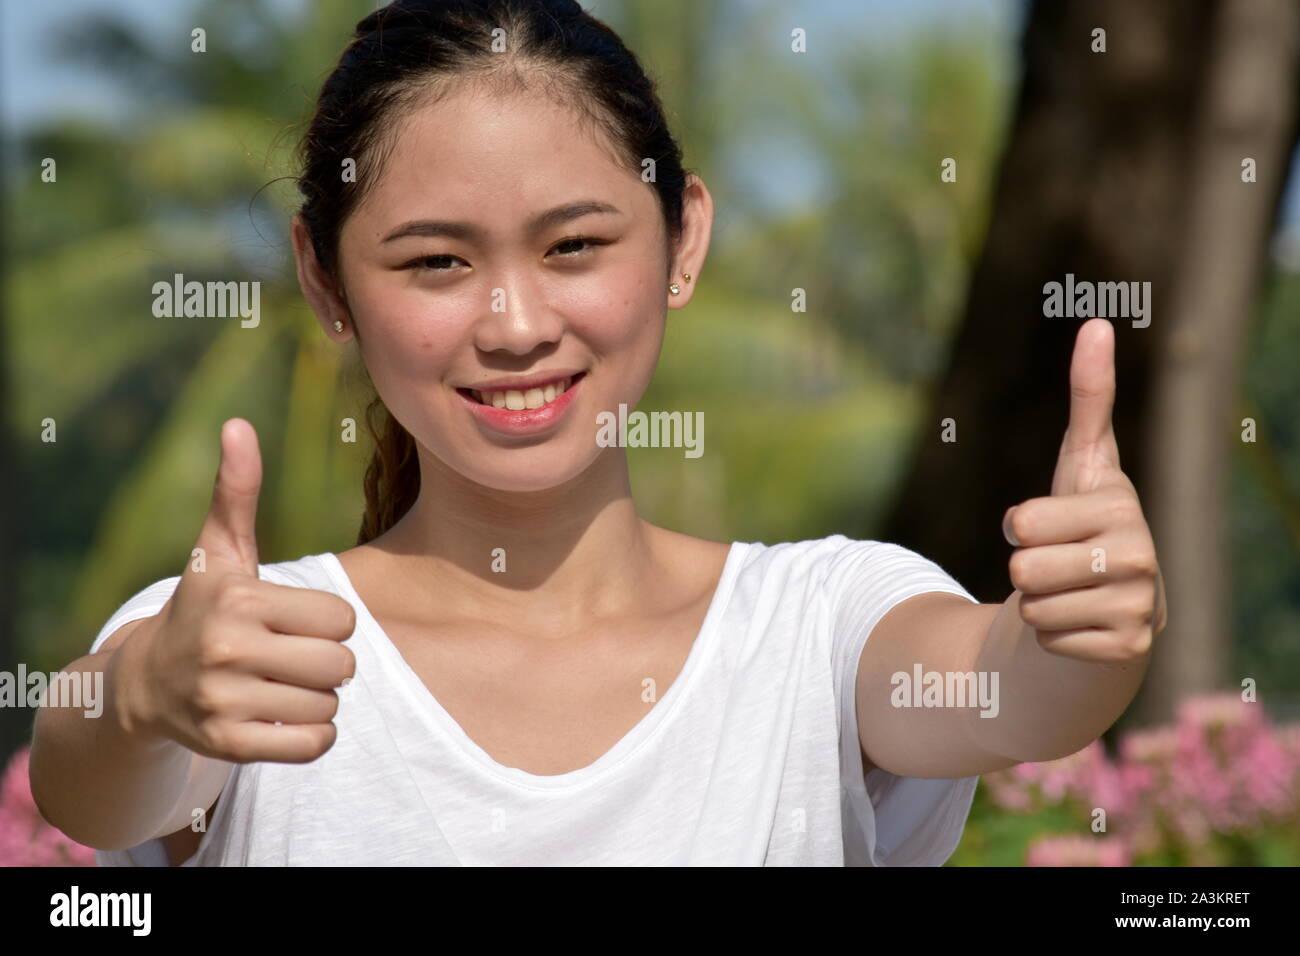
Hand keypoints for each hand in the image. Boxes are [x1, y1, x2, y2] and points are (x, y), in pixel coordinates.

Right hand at [121, 418, 357, 761]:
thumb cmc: (203, 606)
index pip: (342, 619)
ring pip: (329, 705)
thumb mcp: (218, 550)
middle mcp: (228, 650)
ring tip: (279, 684)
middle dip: (328, 662)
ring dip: (317, 698)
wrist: (146, 684)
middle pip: (342, 665)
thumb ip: (237, 491)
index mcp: (239, 600)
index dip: (328, 621)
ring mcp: (224, 701)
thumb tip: (238, 424)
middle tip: (291, 655)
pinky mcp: (228, 745)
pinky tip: (282, 716)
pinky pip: (313, 745)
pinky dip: (312, 735)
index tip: (294, 620)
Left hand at [1002, 319, 1166, 662]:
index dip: (1018, 526)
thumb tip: (1096, 321)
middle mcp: (1138, 557)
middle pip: (1023, 570)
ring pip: (1032, 610)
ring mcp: (1137, 607)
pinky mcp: (1127, 648)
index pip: (1020, 524)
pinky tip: (1082, 622)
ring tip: (1070, 592)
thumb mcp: (1082, 462)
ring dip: (1038, 605)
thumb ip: (1088, 396)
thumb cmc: (1086, 521)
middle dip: (1026, 569)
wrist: (1114, 600)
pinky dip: (1054, 636)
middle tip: (1058, 565)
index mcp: (1120, 506)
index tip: (1047, 525)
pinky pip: (1047, 642)